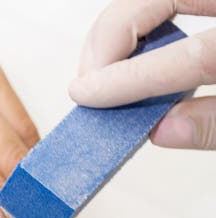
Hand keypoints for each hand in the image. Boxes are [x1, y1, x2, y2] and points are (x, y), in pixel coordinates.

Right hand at [70, 0, 215, 148]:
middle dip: (109, 36)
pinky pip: (167, 0)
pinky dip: (141, 22)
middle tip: (87, 80)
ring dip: (119, 29)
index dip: (131, 78)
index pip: (191, 55)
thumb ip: (215, 124)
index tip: (88, 97)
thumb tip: (160, 130)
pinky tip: (130, 53)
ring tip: (101, 69)